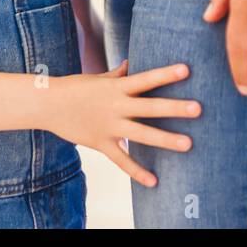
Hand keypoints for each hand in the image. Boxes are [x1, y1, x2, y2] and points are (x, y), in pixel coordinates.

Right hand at [45, 60, 200, 187]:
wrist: (47, 104)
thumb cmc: (74, 87)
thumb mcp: (97, 78)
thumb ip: (117, 73)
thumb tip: (131, 64)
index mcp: (117, 87)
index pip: (146, 78)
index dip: (165, 74)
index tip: (187, 69)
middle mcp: (116, 106)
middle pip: (150, 107)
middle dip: (175, 108)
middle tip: (199, 108)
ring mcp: (109, 126)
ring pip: (142, 134)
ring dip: (165, 139)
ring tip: (188, 144)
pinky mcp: (101, 143)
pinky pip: (122, 160)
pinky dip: (137, 172)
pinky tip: (154, 181)